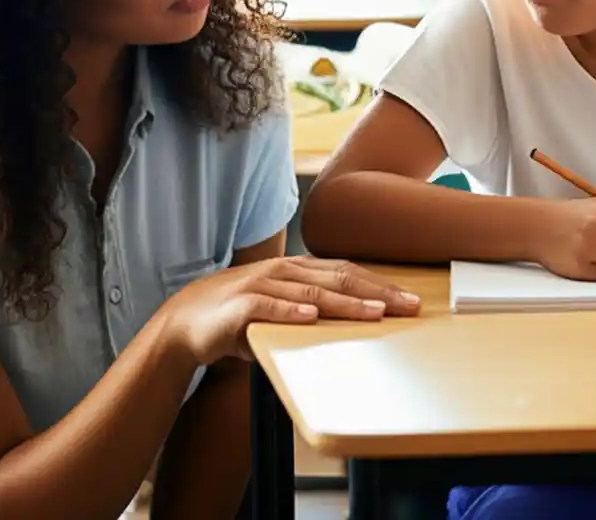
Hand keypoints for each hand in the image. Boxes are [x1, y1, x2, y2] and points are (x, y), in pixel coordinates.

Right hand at [160, 257, 420, 364]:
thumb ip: (312, 312)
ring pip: (311, 291)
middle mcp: (282, 272)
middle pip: (338, 278)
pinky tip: (311, 314)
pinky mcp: (241, 307)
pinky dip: (291, 310)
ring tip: (374, 312)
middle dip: (377, 292)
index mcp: (296, 270)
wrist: (184, 322)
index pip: (346, 273)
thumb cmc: (237, 316)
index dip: (379, 284)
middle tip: (408, 305)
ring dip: (345, 302)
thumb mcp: (281, 310)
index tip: (410, 298)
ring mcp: (261, 286)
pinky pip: (270, 307)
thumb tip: (352, 325)